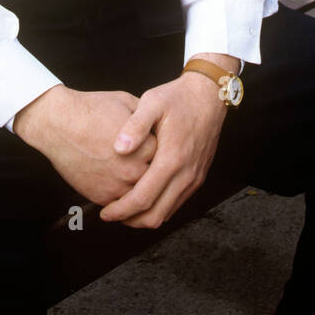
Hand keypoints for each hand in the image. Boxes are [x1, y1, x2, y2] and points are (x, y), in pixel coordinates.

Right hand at [13, 86, 157, 205]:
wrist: (58, 124)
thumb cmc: (91, 110)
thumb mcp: (127, 103)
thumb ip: (147, 118)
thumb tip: (159, 124)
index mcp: (146, 147)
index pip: (166, 156)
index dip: (162, 150)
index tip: (156, 146)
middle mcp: (134, 170)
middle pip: (156, 179)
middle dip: (154, 172)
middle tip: (150, 166)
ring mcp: (118, 186)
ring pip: (140, 196)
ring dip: (140, 188)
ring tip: (137, 179)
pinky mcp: (102, 196)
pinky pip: (121, 205)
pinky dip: (123, 198)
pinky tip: (120, 186)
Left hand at [98, 72, 226, 228]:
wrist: (209, 95)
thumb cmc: (178, 97)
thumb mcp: (152, 102)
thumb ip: (135, 126)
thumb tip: (118, 148)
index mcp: (172, 158)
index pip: (143, 198)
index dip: (121, 210)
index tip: (104, 212)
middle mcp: (186, 174)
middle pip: (156, 215)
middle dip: (131, 220)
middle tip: (111, 215)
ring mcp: (194, 178)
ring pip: (168, 213)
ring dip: (144, 216)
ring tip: (123, 209)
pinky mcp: (198, 177)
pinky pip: (176, 203)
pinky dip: (158, 207)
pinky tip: (144, 198)